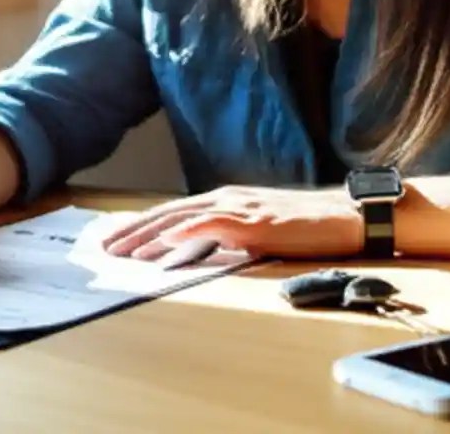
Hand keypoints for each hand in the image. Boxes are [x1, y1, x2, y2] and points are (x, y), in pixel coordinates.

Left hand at [99, 185, 364, 260]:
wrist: (346, 216)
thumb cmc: (305, 226)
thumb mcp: (257, 230)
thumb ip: (225, 235)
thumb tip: (190, 249)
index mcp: (224, 200)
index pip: (172, 213)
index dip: (140, 226)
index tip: (113, 241)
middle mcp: (226, 198)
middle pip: (169, 214)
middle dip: (133, 231)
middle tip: (104, 249)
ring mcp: (241, 208)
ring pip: (184, 219)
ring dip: (150, 235)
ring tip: (124, 251)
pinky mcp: (257, 223)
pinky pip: (216, 226)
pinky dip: (189, 233)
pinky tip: (168, 242)